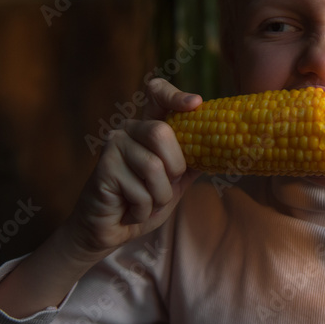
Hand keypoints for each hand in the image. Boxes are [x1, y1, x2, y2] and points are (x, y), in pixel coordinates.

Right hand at [66, 78, 201, 263]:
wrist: (110, 230)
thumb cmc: (143, 202)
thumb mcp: (175, 182)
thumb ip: (191, 163)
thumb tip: (221, 147)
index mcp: (147, 127)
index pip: (156, 93)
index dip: (175, 95)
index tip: (196, 104)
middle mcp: (127, 129)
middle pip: (161, 133)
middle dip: (175, 168)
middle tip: (167, 185)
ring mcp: (112, 146)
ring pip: (153, 167)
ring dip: (160, 196)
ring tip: (148, 203)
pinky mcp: (103, 169)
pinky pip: (139, 191)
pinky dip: (144, 209)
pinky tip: (131, 211)